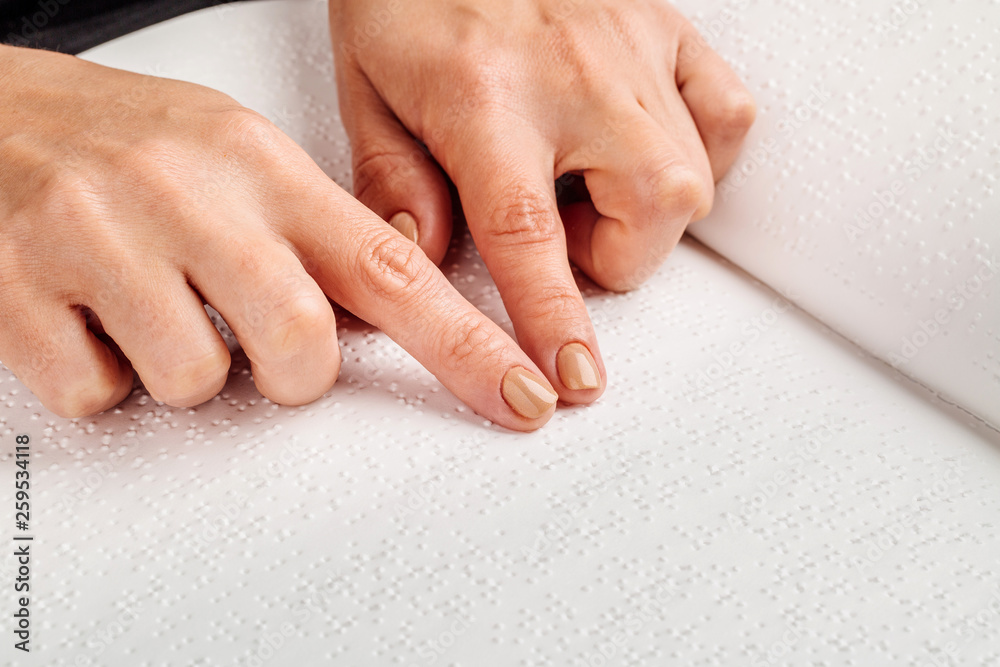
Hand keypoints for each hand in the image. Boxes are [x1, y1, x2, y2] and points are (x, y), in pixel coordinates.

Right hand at [0, 45, 559, 429]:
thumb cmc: (130, 143)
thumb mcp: (241, 158)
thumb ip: (316, 234)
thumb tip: (388, 316)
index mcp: (263, 167)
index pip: (393, 269)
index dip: (467, 345)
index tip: (519, 393)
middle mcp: (194, 198)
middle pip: (302, 349)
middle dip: (289, 371)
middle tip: (248, 335)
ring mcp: (103, 239)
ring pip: (198, 383)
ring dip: (185, 370)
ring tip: (151, 306)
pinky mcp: (20, 289)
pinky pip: (99, 394)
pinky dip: (101, 376)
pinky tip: (88, 316)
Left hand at [331, 0, 754, 402]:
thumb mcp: (367, 86)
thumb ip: (394, 183)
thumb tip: (426, 261)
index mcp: (485, 100)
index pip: (529, 237)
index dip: (554, 321)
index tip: (571, 380)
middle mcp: (573, 75)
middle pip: (650, 211)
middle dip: (612, 258)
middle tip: (560, 235)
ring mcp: (632, 46)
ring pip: (694, 174)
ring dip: (647, 214)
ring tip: (591, 188)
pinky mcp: (665, 24)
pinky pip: (726, 110)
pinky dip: (704, 152)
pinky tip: (648, 151)